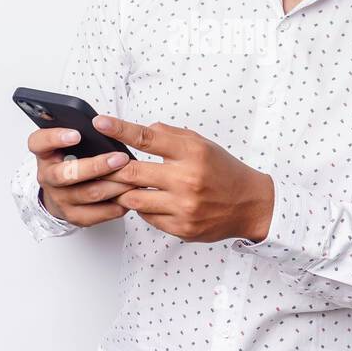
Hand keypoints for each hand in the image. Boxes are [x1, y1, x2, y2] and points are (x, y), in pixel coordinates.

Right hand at [28, 126, 137, 227]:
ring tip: (133, 177)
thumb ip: (81, 134)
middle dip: (97, 166)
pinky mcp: (74, 216)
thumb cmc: (70, 160)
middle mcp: (47, 177)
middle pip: (67, 174)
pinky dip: (117, 204)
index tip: (77, 134)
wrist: (60, 193)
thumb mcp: (68, 144)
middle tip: (120, 158)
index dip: (56, 138)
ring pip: (88, 194)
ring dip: (114, 185)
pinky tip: (129, 195)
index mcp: (44, 154)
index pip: (39, 143)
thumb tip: (105, 125)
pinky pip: (97, 213)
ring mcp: (59, 199)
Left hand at [94, 115, 274, 243]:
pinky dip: (143, 208)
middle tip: (101, 165)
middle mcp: (188, 179)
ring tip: (125, 185)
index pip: (148, 138)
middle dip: (111, 169)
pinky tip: (150, 201)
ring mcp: (184, 207)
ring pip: (134, 198)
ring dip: (124, 191)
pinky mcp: (182, 228)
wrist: (250, 205)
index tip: (101, 123)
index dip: (120, 129)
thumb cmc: (224, 172)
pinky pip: (147, 217)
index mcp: (193, 153)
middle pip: (132, 172)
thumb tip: (144, 130)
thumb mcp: (203, 145)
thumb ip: (172, 136)